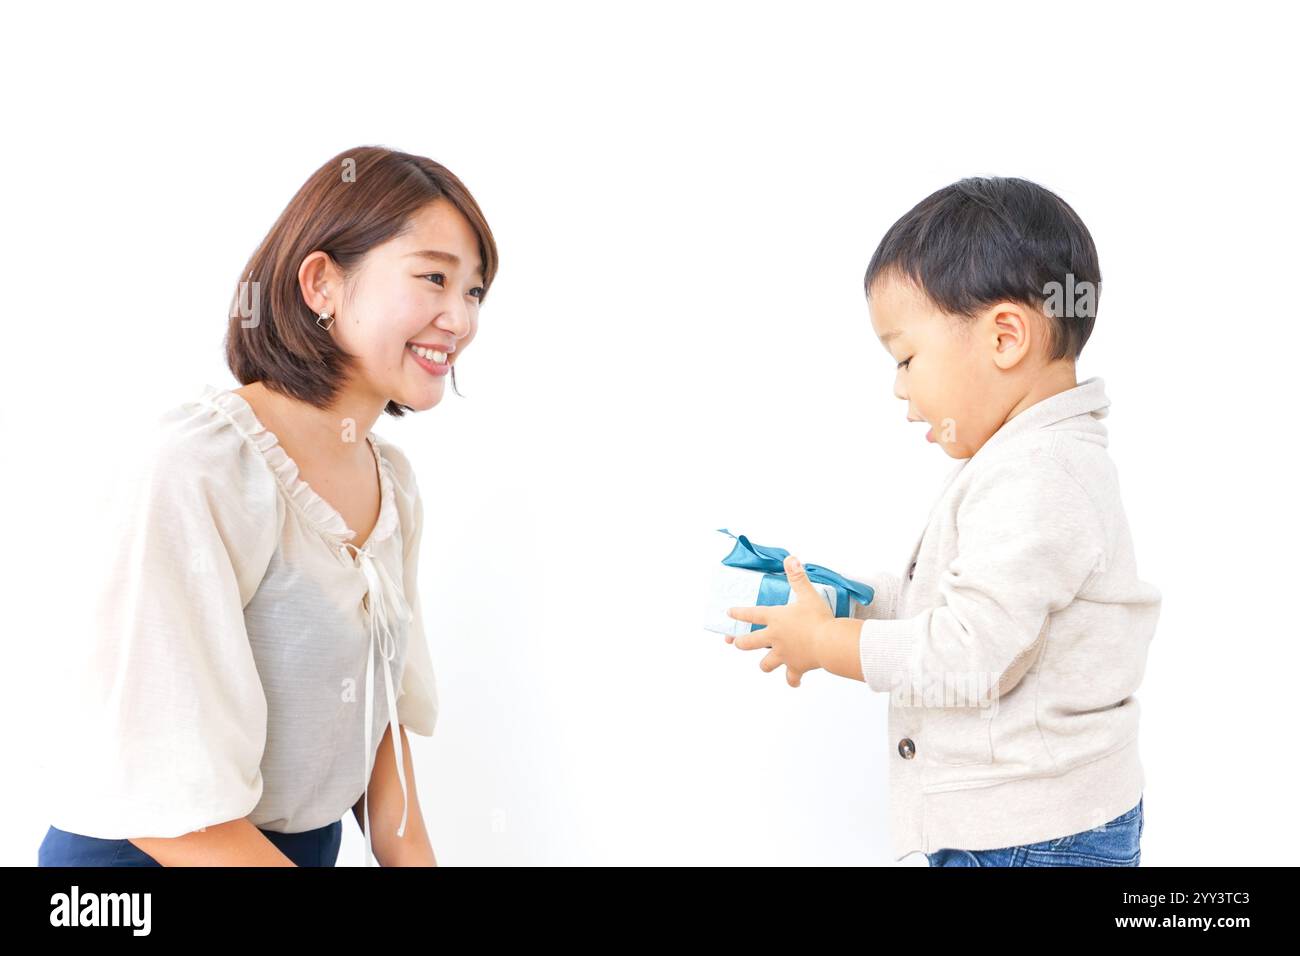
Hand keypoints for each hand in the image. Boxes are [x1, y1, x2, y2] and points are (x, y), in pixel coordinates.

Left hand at [726, 554, 833, 686]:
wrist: (829, 643)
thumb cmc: (818, 618)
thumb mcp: (808, 594)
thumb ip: (797, 577)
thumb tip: (791, 559)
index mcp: (775, 619)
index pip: (751, 614)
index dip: (739, 613)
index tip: (729, 613)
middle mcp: (775, 638)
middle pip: (748, 643)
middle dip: (740, 642)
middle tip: (736, 642)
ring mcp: (784, 655)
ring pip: (765, 664)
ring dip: (765, 664)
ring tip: (766, 664)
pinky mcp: (795, 667)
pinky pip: (791, 678)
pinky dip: (792, 680)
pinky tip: (794, 680)